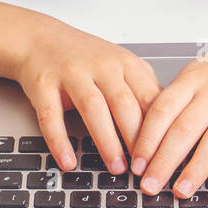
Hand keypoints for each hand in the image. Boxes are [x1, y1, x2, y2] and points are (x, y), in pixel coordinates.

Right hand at [13, 19, 161, 174]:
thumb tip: (168, 128)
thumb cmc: (85, 58)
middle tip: (143, 168)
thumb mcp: (120, 66)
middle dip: (136, 139)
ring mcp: (72, 73)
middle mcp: (101, 66)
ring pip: (93, 108)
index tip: (164, 155)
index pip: (149, 98)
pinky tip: (68, 161)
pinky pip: (52, 115)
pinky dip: (60, 141)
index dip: (159, 129)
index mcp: (126, 63)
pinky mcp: (44, 84)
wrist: (40, 38)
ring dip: (106, 141)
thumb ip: (142, 91)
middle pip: (124, 104)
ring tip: (116, 167)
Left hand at [128, 33, 207, 198]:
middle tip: (150, 185)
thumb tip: (146, 138)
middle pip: (186, 126)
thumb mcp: (198, 72)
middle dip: (164, 160)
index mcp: (195, 78)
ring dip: (198, 167)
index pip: (163, 109)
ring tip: (182, 190)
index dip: (147, 139)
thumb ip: (176, 100)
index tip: (136, 165)